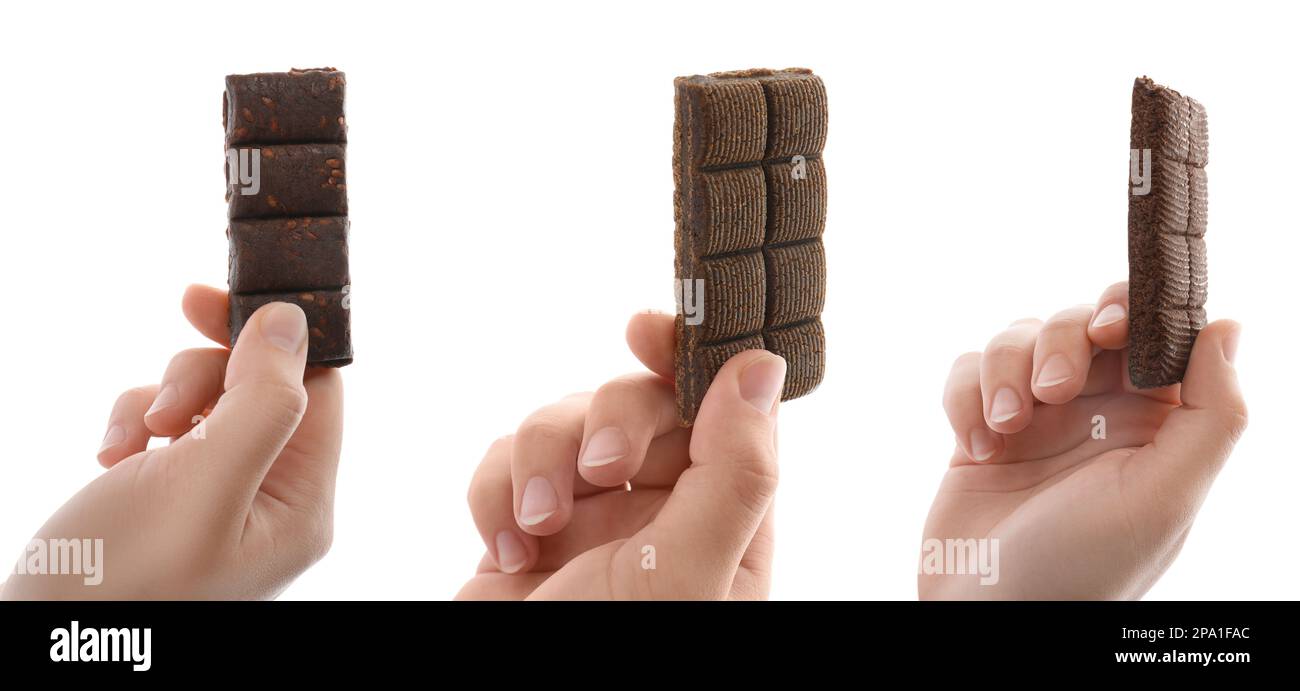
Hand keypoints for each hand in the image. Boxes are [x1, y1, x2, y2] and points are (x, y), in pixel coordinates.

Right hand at [1, 285, 342, 599]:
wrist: (36, 638)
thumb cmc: (120, 581)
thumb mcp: (201, 485)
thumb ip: (259, 404)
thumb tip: (292, 322)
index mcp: (302, 505)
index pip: (316, 391)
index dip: (267, 338)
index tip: (203, 302)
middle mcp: (273, 501)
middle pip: (261, 387)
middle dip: (202, 379)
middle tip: (166, 408)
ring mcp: (223, 498)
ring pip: (209, 399)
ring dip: (159, 403)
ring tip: (130, 447)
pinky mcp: (174, 496)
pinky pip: (169, 427)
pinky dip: (134, 425)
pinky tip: (111, 458)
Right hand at [457, 311, 782, 599]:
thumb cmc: (608, 655)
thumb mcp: (685, 571)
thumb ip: (732, 471)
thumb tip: (760, 367)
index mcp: (725, 522)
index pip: (725, 410)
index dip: (690, 357)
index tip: (648, 329)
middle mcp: (662, 511)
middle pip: (639, 403)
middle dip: (605, 422)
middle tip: (599, 469)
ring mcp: (591, 515)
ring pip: (565, 420)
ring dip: (540, 461)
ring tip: (537, 528)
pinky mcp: (525, 520)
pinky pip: (507, 459)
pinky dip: (496, 492)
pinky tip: (507, 551)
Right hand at [920, 281, 1245, 598]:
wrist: (987, 616)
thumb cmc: (1082, 569)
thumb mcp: (1165, 498)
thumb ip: (1213, 414)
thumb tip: (1230, 327)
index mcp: (1158, 425)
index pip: (1156, 334)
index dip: (1133, 313)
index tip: (1110, 330)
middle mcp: (1099, 414)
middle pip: (1081, 323)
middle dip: (1060, 342)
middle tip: (1054, 389)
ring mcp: (1037, 420)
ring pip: (1017, 338)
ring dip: (1003, 372)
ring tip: (1006, 428)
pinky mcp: (981, 429)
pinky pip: (966, 372)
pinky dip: (966, 398)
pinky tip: (977, 449)